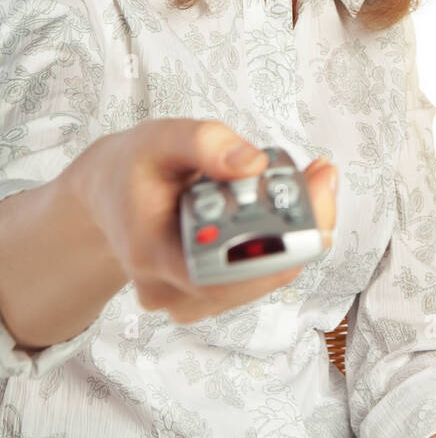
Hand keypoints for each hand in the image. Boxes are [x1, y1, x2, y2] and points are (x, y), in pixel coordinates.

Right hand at [74, 119, 336, 323]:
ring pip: (265, 277)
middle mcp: (171, 290)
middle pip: (257, 275)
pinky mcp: (210, 295)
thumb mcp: (160, 138)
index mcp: (152, 255)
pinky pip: (260, 274)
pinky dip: (283, 239)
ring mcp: (191, 299)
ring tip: (308, 180)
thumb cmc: (135, 166)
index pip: (226, 270)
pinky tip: (287, 200)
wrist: (110, 195)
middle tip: (322, 176)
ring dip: (296, 230)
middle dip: (300, 225)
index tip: (314, 188)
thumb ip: (205, 143)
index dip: (279, 240)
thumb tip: (254, 164)